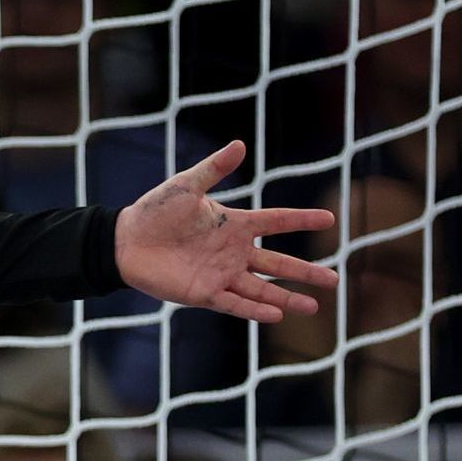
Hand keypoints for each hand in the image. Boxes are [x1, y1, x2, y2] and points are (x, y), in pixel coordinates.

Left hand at [112, 140, 338, 325]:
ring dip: (287, 298)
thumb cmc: (155, 210)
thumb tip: (240, 144)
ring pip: (262, 289)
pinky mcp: (204, 293)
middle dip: (306, 272)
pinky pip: (234, 304)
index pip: (277, 221)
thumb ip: (214, 169)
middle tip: (335, 279)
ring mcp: (221, 274)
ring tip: (315, 307)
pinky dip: (255, 310)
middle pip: (278, 263)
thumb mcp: (186, 186)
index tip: (330, 219)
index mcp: (235, 223)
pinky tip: (276, 316)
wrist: (125, 241)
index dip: (302, 220)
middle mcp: (234, 252)